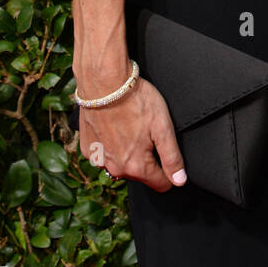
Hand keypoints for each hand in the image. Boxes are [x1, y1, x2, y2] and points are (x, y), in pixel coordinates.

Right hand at [78, 77, 185, 191]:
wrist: (104, 83)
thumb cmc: (136, 101)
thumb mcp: (163, 126)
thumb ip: (172, 157)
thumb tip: (180, 180)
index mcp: (136, 166)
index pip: (161, 184)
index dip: (169, 171)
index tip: (168, 153)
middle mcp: (115, 169)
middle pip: (140, 173)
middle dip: (148, 158)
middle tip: (148, 131)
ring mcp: (99, 159)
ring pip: (121, 164)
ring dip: (128, 151)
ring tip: (131, 126)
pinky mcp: (87, 148)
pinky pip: (105, 154)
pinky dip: (111, 144)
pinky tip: (115, 126)